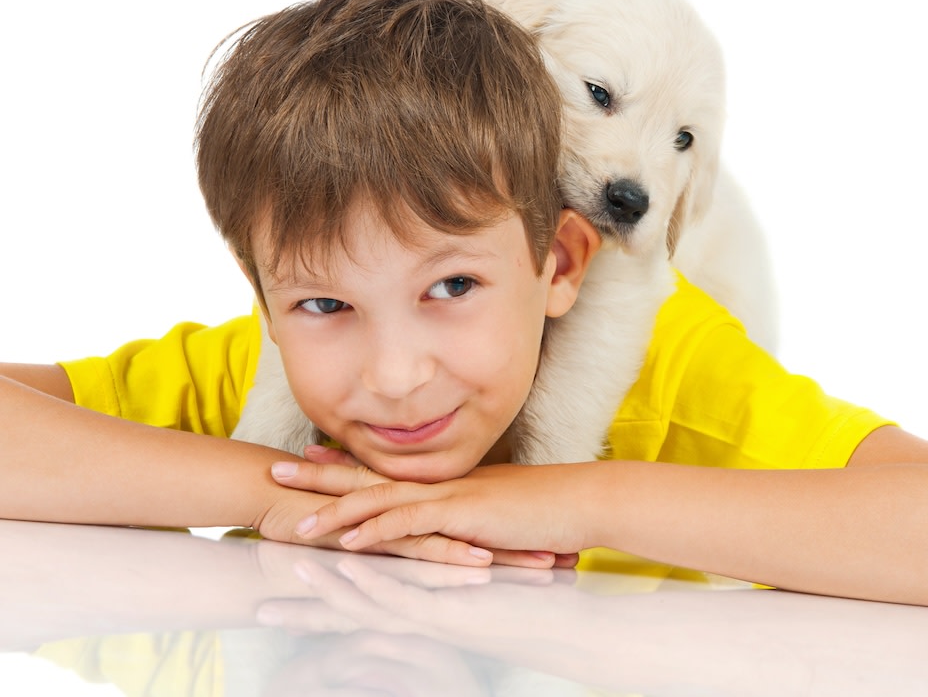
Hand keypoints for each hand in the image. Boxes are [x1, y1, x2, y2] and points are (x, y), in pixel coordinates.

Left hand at [272, 461, 582, 569]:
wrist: (581, 501)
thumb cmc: (548, 509)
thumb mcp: (499, 511)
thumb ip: (472, 514)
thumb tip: (457, 521)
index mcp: (445, 481)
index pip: (387, 469)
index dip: (347, 463)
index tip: (313, 454)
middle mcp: (440, 483)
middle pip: (370, 476)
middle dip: (321, 475)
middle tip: (277, 470)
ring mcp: (449, 496)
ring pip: (380, 501)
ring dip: (335, 511)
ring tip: (294, 522)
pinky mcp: (462, 515)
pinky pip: (410, 523)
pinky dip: (376, 530)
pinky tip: (347, 542)